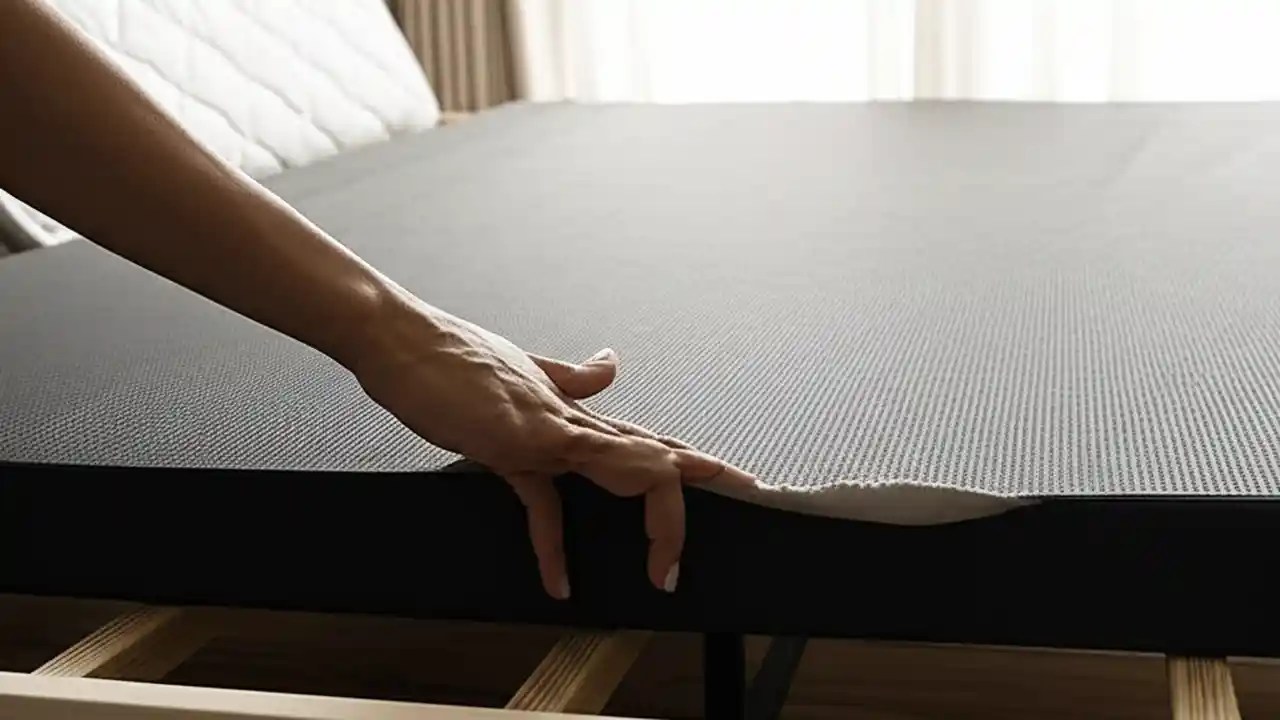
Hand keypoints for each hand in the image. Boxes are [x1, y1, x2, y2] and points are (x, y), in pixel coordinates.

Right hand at [350, 299, 756, 598]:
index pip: (645, 438)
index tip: (730, 476)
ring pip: (626, 470)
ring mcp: (548, 433)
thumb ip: (570, 377)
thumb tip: (610, 365)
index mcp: (573, 410)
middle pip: (652, 456)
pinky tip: (560, 583)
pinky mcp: (515, 445)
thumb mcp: (525, 368)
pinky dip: (553, 548)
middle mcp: (571, 422)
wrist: (401, 341)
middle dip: (703, 479)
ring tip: (668, 568)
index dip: (689, 458)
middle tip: (747, 496)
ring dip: (655, 519)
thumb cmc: (451, 357)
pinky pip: (546, 505)